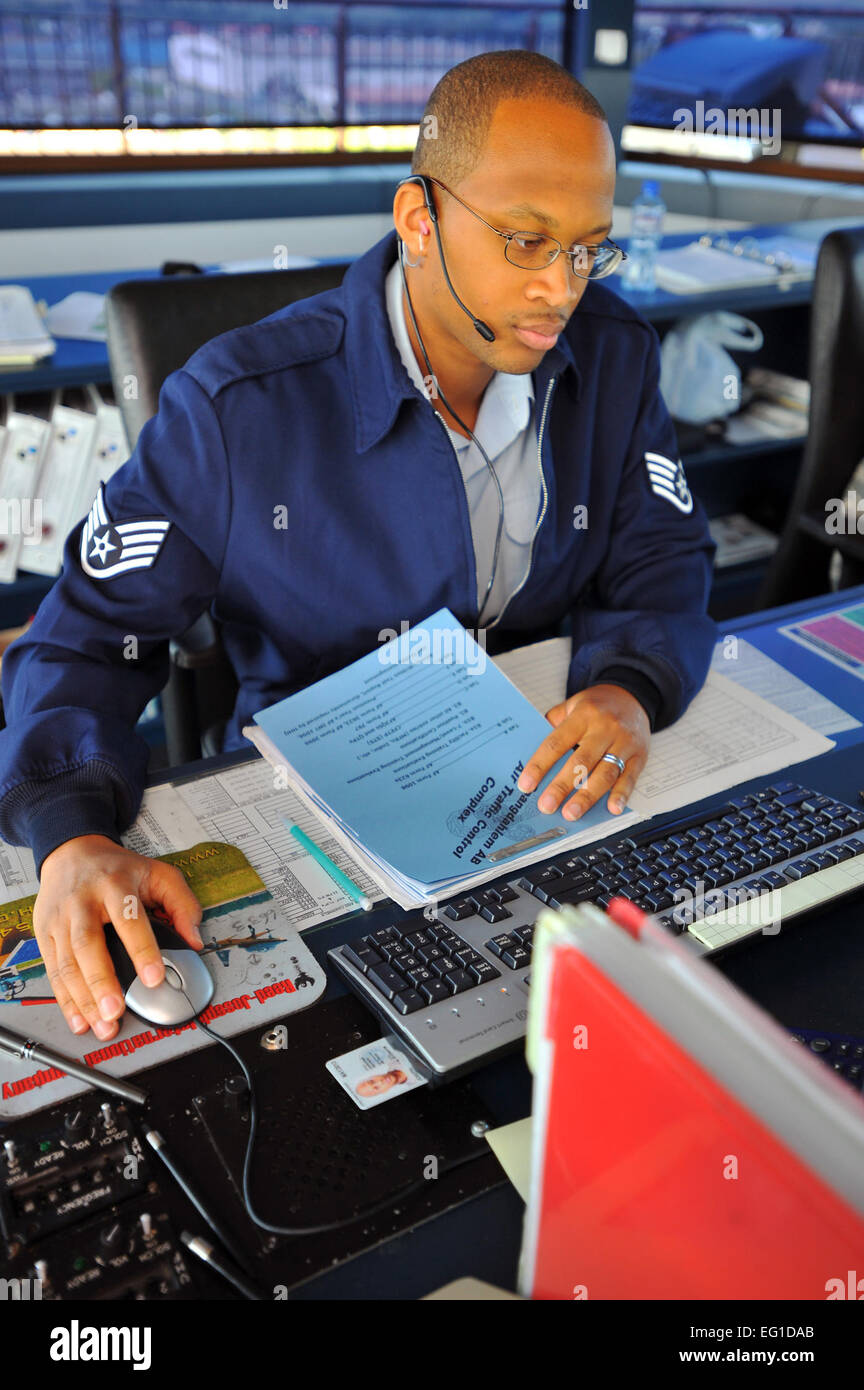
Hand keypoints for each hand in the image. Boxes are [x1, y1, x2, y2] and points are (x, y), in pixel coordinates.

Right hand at [34, 834, 203, 1039]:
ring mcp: (60, 919)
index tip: (154, 977)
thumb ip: (182, 904)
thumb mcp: (158, 873)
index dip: (142, 949)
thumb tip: (194, 939)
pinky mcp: (45, 934)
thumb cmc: (117, 868)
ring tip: (103, 1024)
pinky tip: (79, 1019)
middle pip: (88, 944)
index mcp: (115, 885)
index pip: (129, 919)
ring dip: (83, 999)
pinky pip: (54, 972)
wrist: (72, 851)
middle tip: (117, 1011)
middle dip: (102, 982)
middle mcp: (82, 902)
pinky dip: (65, 1000)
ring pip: (67, 963)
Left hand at [517, 684, 650, 820]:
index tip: (526, 785)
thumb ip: (553, 725)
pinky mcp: (639, 755)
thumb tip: (529, 752)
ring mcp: (624, 742)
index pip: (556, 743)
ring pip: (605, 772)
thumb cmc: (597, 706)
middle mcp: (604, 728)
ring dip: (587, 796)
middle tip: (547, 806)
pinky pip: (630, 777)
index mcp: (583, 716)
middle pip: (580, 761)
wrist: (633, 697)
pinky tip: (612, 808)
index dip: (540, 765)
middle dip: (562, 786)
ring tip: (572, 812)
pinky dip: (621, 794)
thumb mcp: (572, 705)